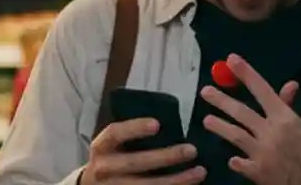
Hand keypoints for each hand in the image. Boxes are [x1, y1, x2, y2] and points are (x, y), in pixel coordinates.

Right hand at [81, 118, 205, 184]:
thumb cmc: (112, 157)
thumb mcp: (113, 144)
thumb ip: (131, 135)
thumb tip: (167, 121)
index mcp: (101, 146)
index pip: (115, 133)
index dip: (135, 128)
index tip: (157, 124)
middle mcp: (104, 169)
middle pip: (136, 163)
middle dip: (165, 157)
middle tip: (191, 150)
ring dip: (177, 180)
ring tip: (200, 171)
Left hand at [200, 54, 300, 184]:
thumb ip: (288, 106)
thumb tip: (289, 84)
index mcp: (284, 118)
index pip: (262, 89)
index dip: (246, 74)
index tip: (232, 60)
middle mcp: (271, 132)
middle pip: (241, 112)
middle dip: (221, 100)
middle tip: (205, 92)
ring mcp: (262, 153)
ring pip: (235, 135)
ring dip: (220, 126)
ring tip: (207, 120)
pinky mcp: (258, 172)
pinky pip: (240, 163)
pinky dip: (235, 160)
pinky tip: (230, 158)